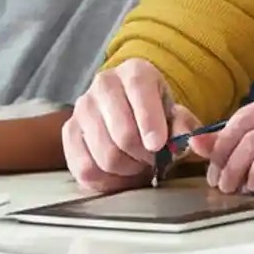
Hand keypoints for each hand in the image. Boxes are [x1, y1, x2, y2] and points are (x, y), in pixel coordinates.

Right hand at [63, 59, 200, 192]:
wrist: (130, 113)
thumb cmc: (157, 114)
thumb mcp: (177, 115)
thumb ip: (184, 127)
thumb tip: (182, 143)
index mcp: (135, 72)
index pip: (139, 90)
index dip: (149, 121)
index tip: (157, 145)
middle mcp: (104, 84)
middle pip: (122, 133)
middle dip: (143, 156)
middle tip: (153, 161)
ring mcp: (82, 108)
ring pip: (105, 155)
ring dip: (127, 170)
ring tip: (138, 166)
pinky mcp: (69, 132)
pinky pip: (84, 168)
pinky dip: (106, 181)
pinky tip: (119, 176)